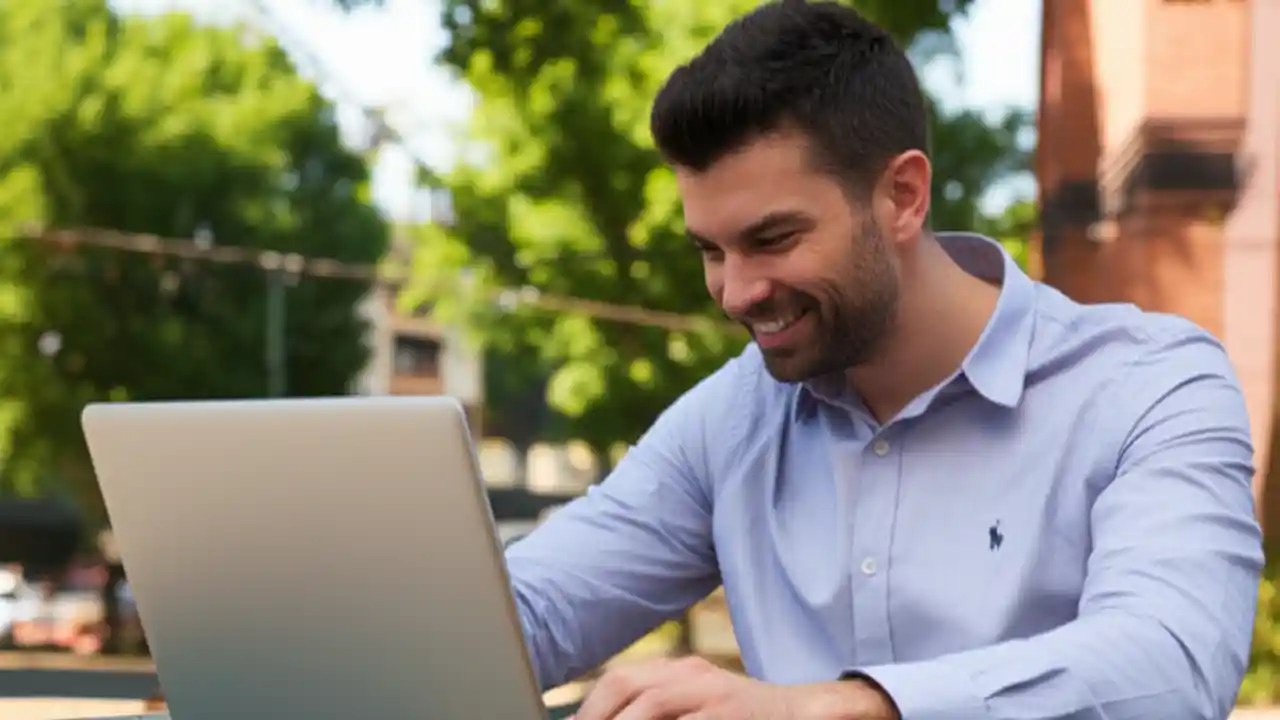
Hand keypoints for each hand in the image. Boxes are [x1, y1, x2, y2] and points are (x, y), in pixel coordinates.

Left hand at [568, 655, 899, 719]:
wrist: (803, 713)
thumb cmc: (741, 717)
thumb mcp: (695, 706)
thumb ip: (652, 712)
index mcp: (679, 671)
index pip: (619, 681)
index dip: (588, 709)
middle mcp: (693, 675)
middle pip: (626, 686)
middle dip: (597, 717)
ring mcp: (714, 695)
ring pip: (650, 705)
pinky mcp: (730, 715)